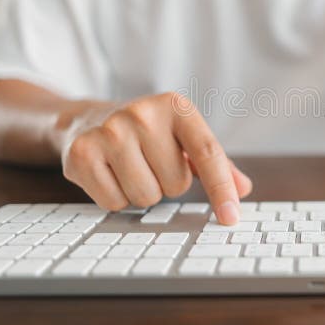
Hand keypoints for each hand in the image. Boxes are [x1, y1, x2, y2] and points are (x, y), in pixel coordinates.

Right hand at [60, 93, 251, 224]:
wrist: (88, 120)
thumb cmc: (148, 134)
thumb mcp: (183, 138)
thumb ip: (216, 163)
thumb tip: (243, 188)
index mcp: (176, 106)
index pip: (208, 153)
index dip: (221, 188)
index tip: (231, 217)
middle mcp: (142, 114)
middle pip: (175, 184)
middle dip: (168, 184)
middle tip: (152, 164)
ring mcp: (109, 131)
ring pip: (145, 197)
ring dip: (143, 193)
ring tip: (131, 168)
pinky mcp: (82, 153)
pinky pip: (113, 203)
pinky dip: (116, 198)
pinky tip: (110, 175)